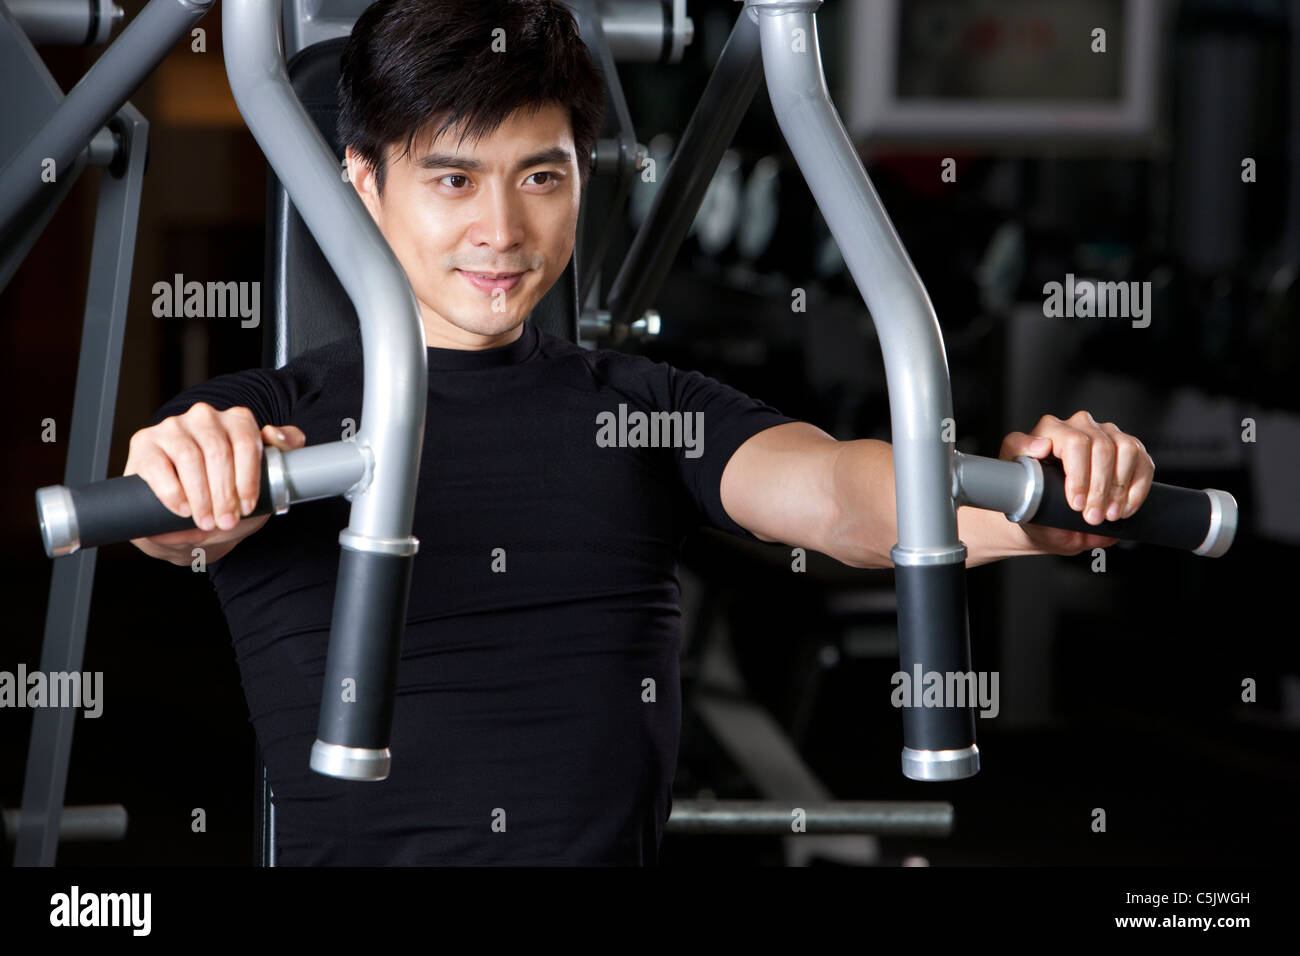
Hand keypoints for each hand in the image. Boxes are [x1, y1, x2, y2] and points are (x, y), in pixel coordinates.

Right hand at [124, 403, 305, 561]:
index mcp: (237, 420)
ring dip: (200, 496)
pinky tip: (182, 509)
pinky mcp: (144, 442)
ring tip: (206, 522)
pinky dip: (173, 492)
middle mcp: (205, 416)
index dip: (248, 479)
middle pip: (219, 452)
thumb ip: (284, 451)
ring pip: (190, 458)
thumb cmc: (229, 494)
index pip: (247, 443)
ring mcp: (173, 427)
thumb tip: (275, 435)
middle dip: (224, 493)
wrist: (188, 519)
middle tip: (226, 522)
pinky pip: (159, 466)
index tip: (246, 507)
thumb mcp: (263, 476)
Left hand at [999, 411, 1154, 556]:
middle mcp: (1079, 425)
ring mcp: (1105, 433)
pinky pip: (1143, 461)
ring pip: (1127, 449)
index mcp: (1049, 429)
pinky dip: (1138, 488)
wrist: (1044, 516)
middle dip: (1100, 489)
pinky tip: (1125, 508)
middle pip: (1102, 448)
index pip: (1073, 442)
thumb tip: (1041, 446)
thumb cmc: (1028, 500)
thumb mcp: (1012, 486)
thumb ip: (1016, 464)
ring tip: (1109, 515)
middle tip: (1093, 517)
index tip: (1076, 504)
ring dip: (1120, 488)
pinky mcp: (1127, 448)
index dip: (1079, 475)